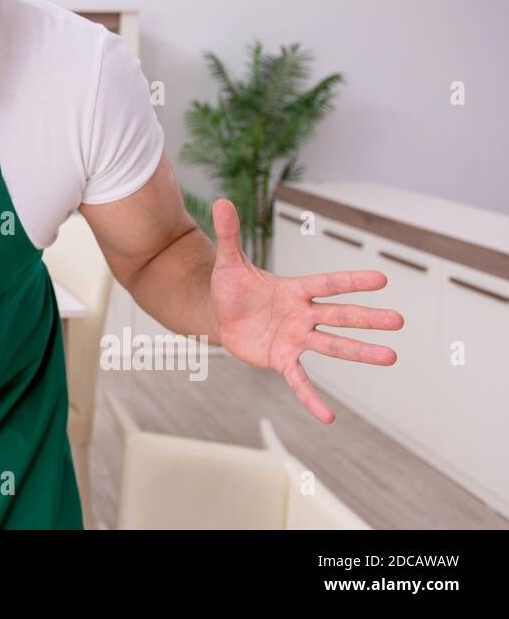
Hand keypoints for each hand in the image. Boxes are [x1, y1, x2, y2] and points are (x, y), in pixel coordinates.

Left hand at [207, 198, 401, 424]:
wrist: (218, 314)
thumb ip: (229, 233)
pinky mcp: (282, 359)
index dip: (351, 282)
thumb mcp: (228, 261)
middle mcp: (302, 314)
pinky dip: (312, 398)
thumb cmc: (231, 287)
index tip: (382, 279)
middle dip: (367, 318)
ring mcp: (295, 338)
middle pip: (339, 315)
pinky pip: (300, 381)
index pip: (328, 283)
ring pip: (332, 345)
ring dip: (360, 352)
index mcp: (295, 289)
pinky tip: (329, 417)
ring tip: (390, 357)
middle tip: (399, 321)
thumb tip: (220, 201)